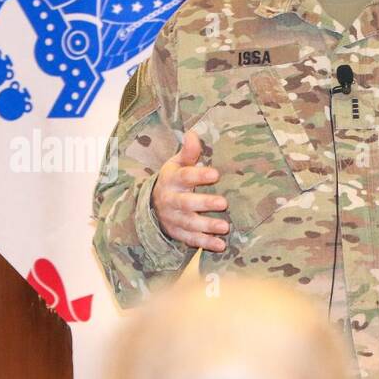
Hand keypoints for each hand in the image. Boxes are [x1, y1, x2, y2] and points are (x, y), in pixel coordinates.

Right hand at [152, 130, 229, 251]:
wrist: (153, 204)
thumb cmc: (173, 179)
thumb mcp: (177, 164)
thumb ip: (188, 152)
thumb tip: (194, 133)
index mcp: (171, 180)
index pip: (184, 177)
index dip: (198, 176)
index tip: (215, 174)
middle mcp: (170, 200)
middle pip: (186, 203)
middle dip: (204, 204)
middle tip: (223, 203)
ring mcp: (172, 218)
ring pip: (189, 223)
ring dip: (207, 226)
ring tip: (225, 226)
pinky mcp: (177, 233)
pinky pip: (190, 240)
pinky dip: (204, 243)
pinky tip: (220, 245)